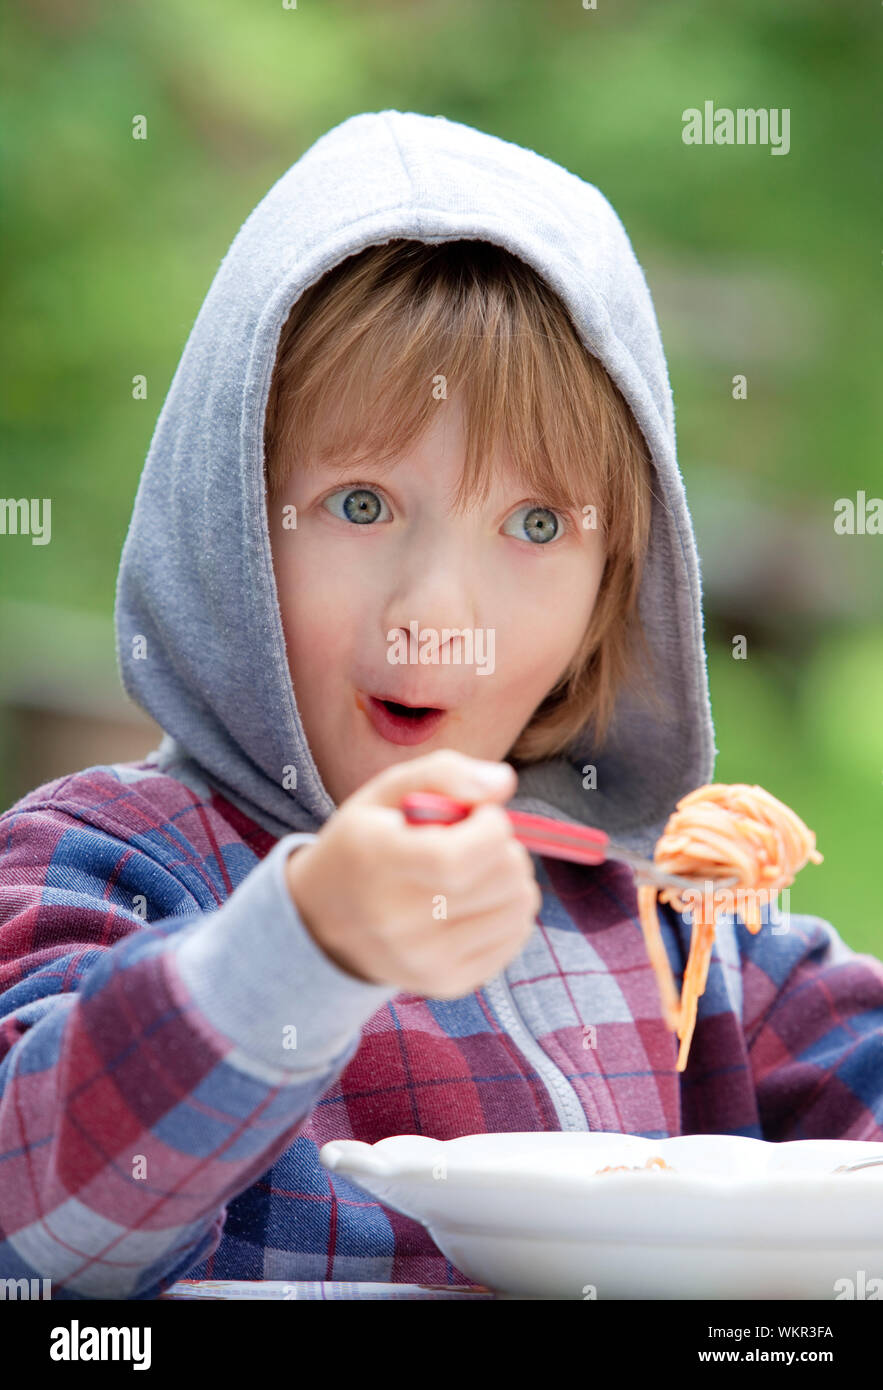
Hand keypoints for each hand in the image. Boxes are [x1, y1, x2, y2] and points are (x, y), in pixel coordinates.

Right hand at [284, 748, 541, 999]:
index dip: (492, 827)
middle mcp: (398, 921)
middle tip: (473, 842)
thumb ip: (445, 773)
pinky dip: (508, 910)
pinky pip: (516, 936)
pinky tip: (475, 900)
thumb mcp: (386, 793)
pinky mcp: (448, 984)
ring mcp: (426, 961)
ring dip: (511, 878)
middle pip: (503, 878)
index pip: (460, 858)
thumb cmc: (365, 843)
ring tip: (475, 871)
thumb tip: (504, 784)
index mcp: (377, 862)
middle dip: (504, 846)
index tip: (481, 815)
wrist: (321, 922)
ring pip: (520, 906)